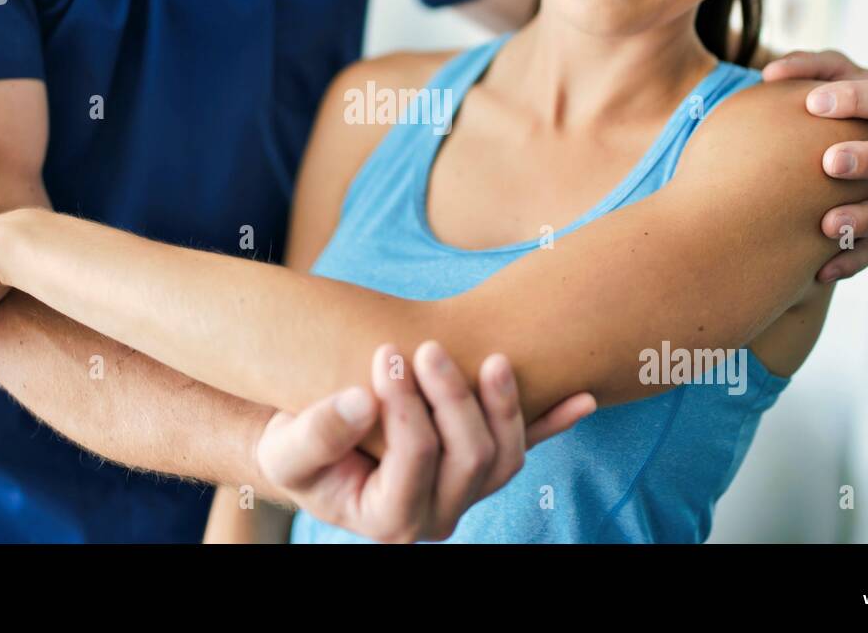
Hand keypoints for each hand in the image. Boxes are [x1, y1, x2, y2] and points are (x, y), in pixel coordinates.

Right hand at [253, 340, 595, 543]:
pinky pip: (525, 447)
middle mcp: (437, 514)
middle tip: (426, 347)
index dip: (405, 407)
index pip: (415, 459)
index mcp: (389, 519)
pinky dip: (554, 422)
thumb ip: (317, 433)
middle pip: (471, 457)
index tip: (385, 355)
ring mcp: (465, 491)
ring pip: (505, 457)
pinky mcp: (480, 465)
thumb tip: (362, 402)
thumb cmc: (295, 449)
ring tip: (494, 359)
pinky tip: (583, 398)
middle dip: (454, 397)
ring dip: (505, 405)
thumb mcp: (285, 449)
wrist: (312, 449)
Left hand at [763, 49, 867, 281]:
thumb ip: (804, 68)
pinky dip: (850, 260)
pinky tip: (820, 270)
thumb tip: (771, 74)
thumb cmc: (831, 108)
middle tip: (830, 163)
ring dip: (866, 218)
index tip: (813, 103)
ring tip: (827, 225)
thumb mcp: (824, 81)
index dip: (856, 99)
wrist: (840, 152)